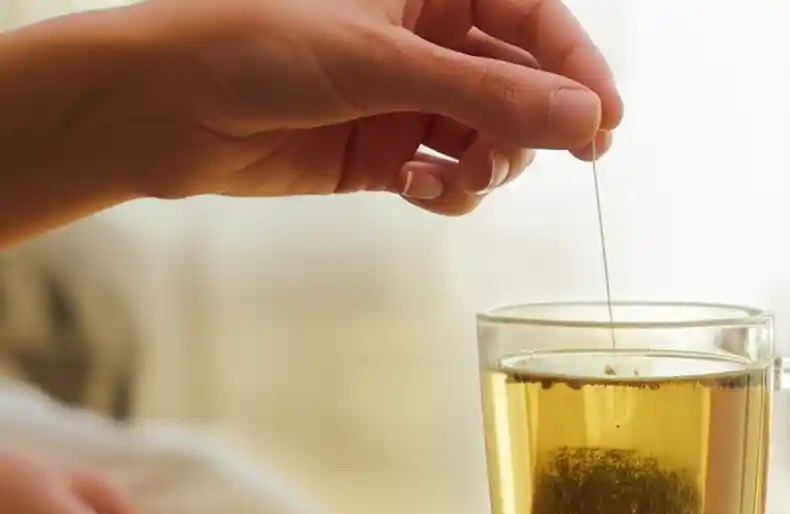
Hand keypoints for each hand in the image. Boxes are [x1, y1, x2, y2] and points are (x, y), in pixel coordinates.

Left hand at [105, 0, 623, 215]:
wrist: (156, 106)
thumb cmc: (249, 42)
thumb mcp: (381, 61)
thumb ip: (488, 93)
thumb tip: (583, 118)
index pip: (535, 18)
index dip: (577, 66)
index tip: (604, 120)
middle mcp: (427, 36)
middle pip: (524, 84)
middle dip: (534, 127)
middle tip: (540, 160)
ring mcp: (407, 96)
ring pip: (491, 137)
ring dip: (489, 165)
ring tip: (455, 176)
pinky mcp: (384, 149)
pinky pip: (449, 174)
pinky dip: (448, 190)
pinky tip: (416, 186)